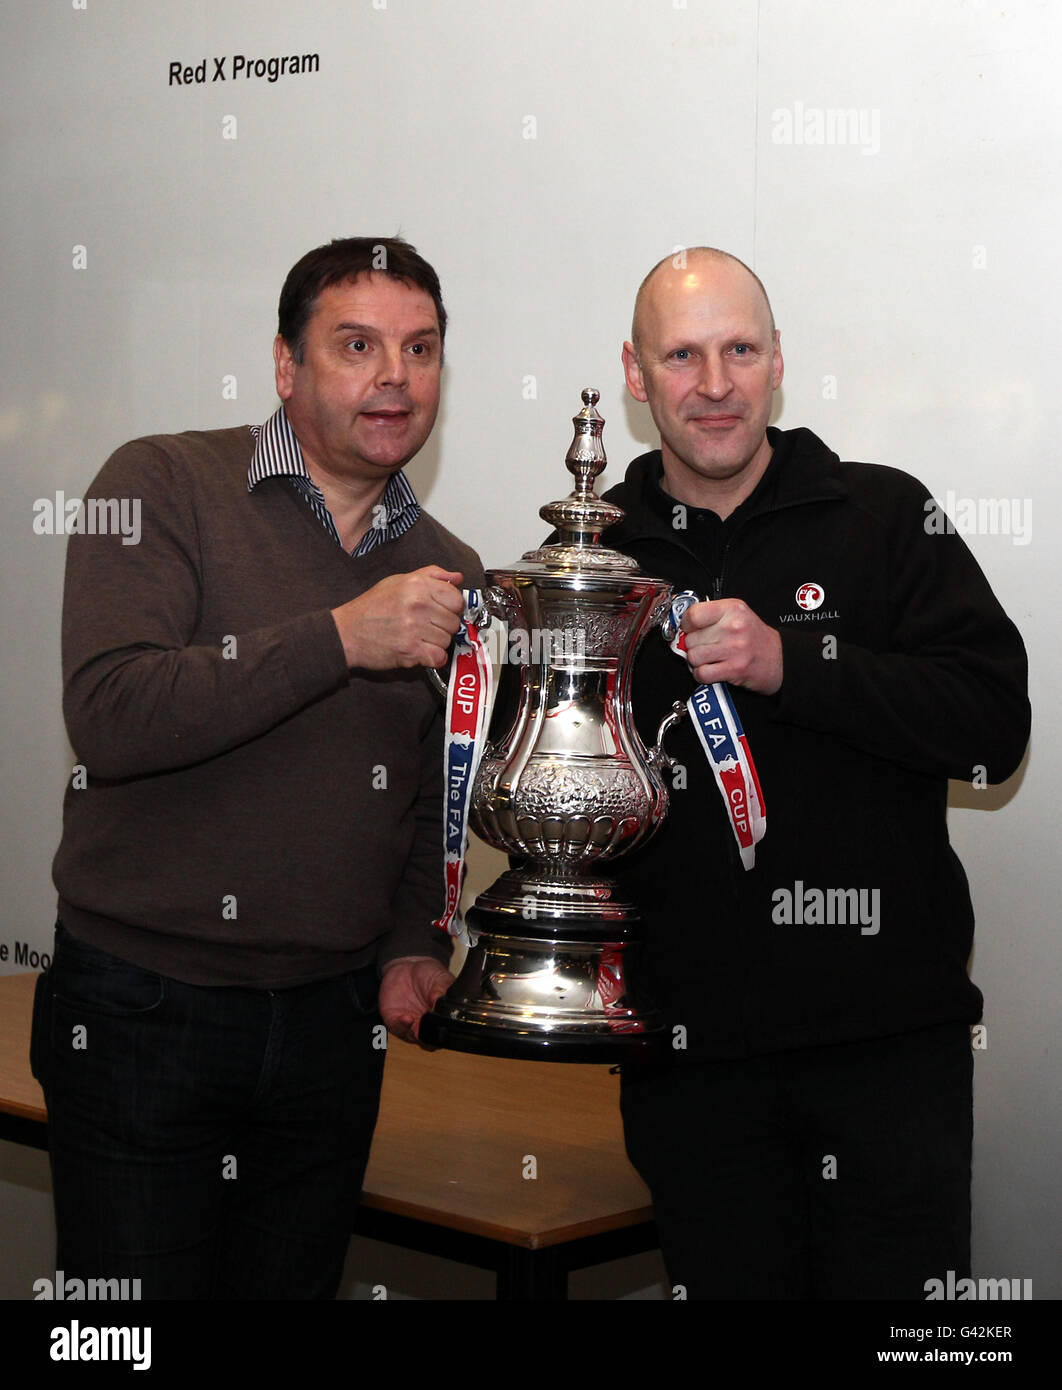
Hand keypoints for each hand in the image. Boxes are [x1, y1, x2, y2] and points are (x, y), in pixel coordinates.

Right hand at [332, 566, 464, 669]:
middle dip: (443, 627)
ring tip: (418, 637)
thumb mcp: (398, 581)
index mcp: (417, 584)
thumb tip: (458, 578)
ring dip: (436, 643)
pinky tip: (420, 651)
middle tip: (427, 627)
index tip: (442, 612)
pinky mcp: (410, 650)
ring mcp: (414, 628)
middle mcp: (418, 604)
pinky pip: (438, 657)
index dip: (452, 608)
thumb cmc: (372, 606)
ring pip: (446, 641)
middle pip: (453, 622)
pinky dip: (432, 658)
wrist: (346, 632)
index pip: (457, 599)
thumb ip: (431, 575)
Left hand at [378, 956, 453, 1045]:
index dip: (444, 1034)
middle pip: (429, 1042)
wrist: (407, 966)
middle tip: (429, 1027)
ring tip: (415, 1021)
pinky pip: (397, 1028)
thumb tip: (441, 1000)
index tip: (443, 1026)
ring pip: (412, 1037)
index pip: (445, 1034)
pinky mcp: (394, 1020)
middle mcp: (426, 1024)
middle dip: (428, 1038)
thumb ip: (443, 990)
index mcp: (442, 1018)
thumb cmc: (429, 975)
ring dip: (414, 1033)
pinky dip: (401, 1026)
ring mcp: (410, 1024)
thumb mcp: (442, 979)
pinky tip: (405, 1018)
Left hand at [681, 598, 782, 694]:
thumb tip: (682, 627)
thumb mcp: (737, 615)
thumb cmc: (754, 637)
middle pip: (691, 639)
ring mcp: (735, 648)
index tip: (690, 629)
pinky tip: (711, 670)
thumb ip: (711, 615)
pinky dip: (702, 675)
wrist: (779, 658)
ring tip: (708, 659)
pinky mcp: (735, 669)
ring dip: (696, 662)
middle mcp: (734, 626)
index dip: (686, 625)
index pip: (693, 614)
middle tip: (705, 647)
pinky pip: (702, 673)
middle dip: (693, 646)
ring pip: (693, 657)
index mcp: (732, 609)